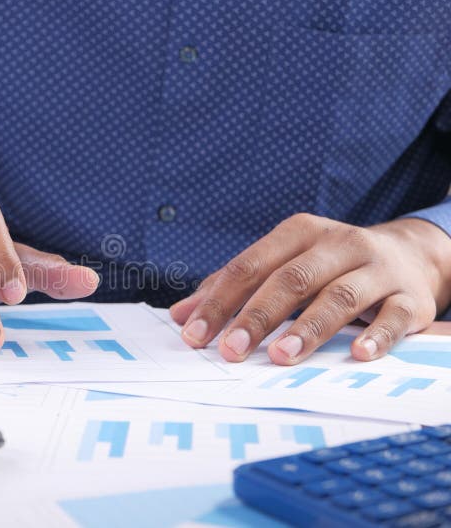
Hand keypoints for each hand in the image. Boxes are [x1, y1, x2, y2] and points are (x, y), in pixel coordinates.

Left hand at [170, 213, 450, 364]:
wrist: (408, 255)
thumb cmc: (328, 265)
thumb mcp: (282, 265)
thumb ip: (232, 288)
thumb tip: (180, 315)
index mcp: (298, 233)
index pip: (249, 266)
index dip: (219, 301)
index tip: (193, 334)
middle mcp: (337, 244)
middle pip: (290, 279)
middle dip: (256, 316)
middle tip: (230, 351)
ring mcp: (375, 269)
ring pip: (338, 296)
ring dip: (307, 328)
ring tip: (280, 356)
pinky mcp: (409, 297)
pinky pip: (393, 316)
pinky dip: (377, 335)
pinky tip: (358, 355)